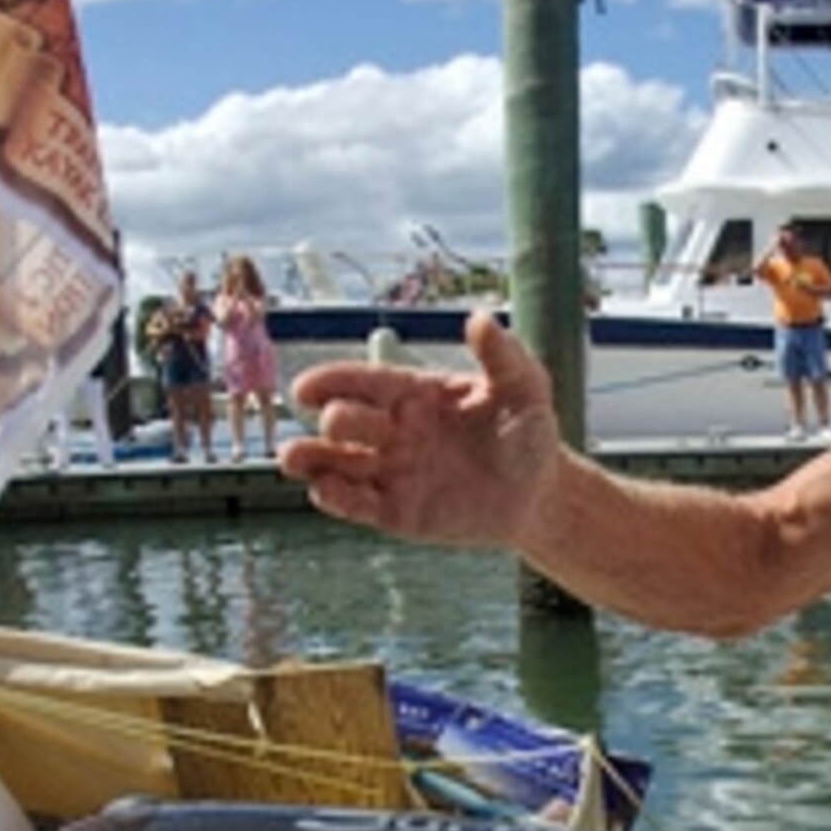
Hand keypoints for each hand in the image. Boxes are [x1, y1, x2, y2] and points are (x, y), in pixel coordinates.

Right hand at [279, 310, 562, 547]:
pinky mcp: (397, 513)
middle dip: (335, 421)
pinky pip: (359, 506)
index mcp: (415, 395)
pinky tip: (323, 492)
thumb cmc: (529, 433)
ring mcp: (392, 473)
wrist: (540, 494)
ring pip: (338, 464)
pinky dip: (338, 499)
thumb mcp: (525, 388)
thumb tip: (480, 317)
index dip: (335, 381)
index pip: (368, 384)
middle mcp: (394, 432)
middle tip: (334, 423)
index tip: (306, 386)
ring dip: (312, 460)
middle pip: (349, 423)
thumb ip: (502, 355)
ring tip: (290, 458)